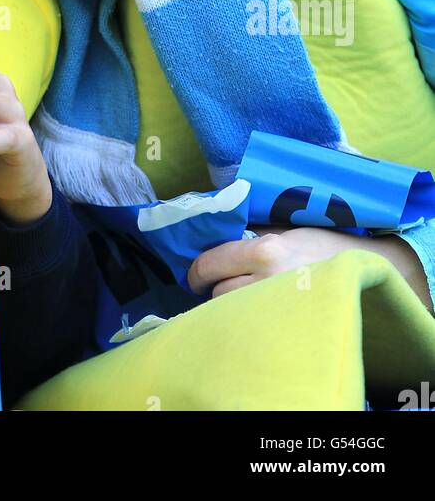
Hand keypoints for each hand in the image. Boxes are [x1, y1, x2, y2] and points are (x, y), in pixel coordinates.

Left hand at [188, 226, 433, 311]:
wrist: (361, 270)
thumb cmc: (321, 244)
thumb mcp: (283, 228)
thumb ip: (249, 236)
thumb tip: (214, 242)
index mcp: (264, 251)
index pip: (211, 263)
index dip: (196, 271)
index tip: (195, 276)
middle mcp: (267, 281)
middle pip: (218, 293)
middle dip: (214, 289)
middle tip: (218, 286)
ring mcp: (278, 307)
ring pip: (234, 314)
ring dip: (230, 307)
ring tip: (241, 300)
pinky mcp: (288, 328)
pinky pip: (254, 328)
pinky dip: (248, 322)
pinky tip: (255, 316)